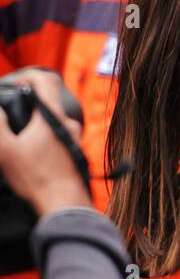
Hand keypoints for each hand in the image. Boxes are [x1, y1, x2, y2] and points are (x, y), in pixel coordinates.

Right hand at [0, 69, 89, 216]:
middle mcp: (67, 123)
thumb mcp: (6, 151)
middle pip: (48, 99)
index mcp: (52, 117)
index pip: (47, 80)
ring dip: (36, 121)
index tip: (14, 83)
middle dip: (28, 101)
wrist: (63, 203)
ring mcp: (74, 137)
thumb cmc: (36, 178)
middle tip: (11, 111)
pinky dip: (44, 135)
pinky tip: (31, 151)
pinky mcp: (74, 151)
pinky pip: (58, 134)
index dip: (29, 75)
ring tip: (19, 135)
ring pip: (53, 118)